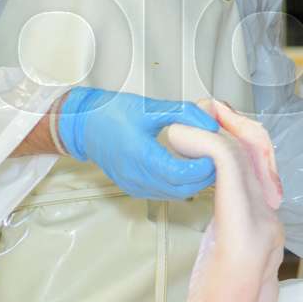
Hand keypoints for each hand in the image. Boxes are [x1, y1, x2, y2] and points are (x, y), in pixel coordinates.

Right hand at [56, 88, 219, 200]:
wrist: (84, 125)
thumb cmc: (111, 114)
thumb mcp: (151, 107)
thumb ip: (184, 113)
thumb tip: (210, 123)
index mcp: (140, 155)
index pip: (180, 174)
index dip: (202, 168)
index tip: (215, 154)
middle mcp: (136, 176)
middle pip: (181, 188)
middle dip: (204, 176)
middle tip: (217, 159)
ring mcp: (134, 185)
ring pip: (175, 194)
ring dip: (194, 183)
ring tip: (205, 163)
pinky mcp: (134, 188)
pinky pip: (164, 193)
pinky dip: (180, 185)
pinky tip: (187, 169)